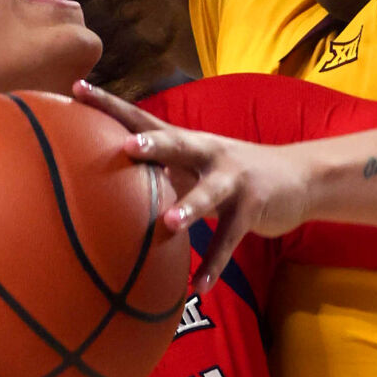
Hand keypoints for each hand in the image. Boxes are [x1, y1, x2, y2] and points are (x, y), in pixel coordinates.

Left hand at [75, 78, 317, 290]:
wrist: (299, 177)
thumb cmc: (230, 174)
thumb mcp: (193, 165)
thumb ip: (158, 170)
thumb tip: (105, 183)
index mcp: (186, 141)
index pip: (142, 118)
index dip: (110, 104)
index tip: (77, 88)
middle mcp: (208, 153)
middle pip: (178, 143)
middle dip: (153, 144)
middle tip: (125, 147)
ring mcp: (233, 179)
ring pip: (209, 193)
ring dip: (191, 208)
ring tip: (170, 223)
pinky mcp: (253, 208)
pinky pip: (229, 239)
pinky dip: (214, 263)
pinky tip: (199, 287)